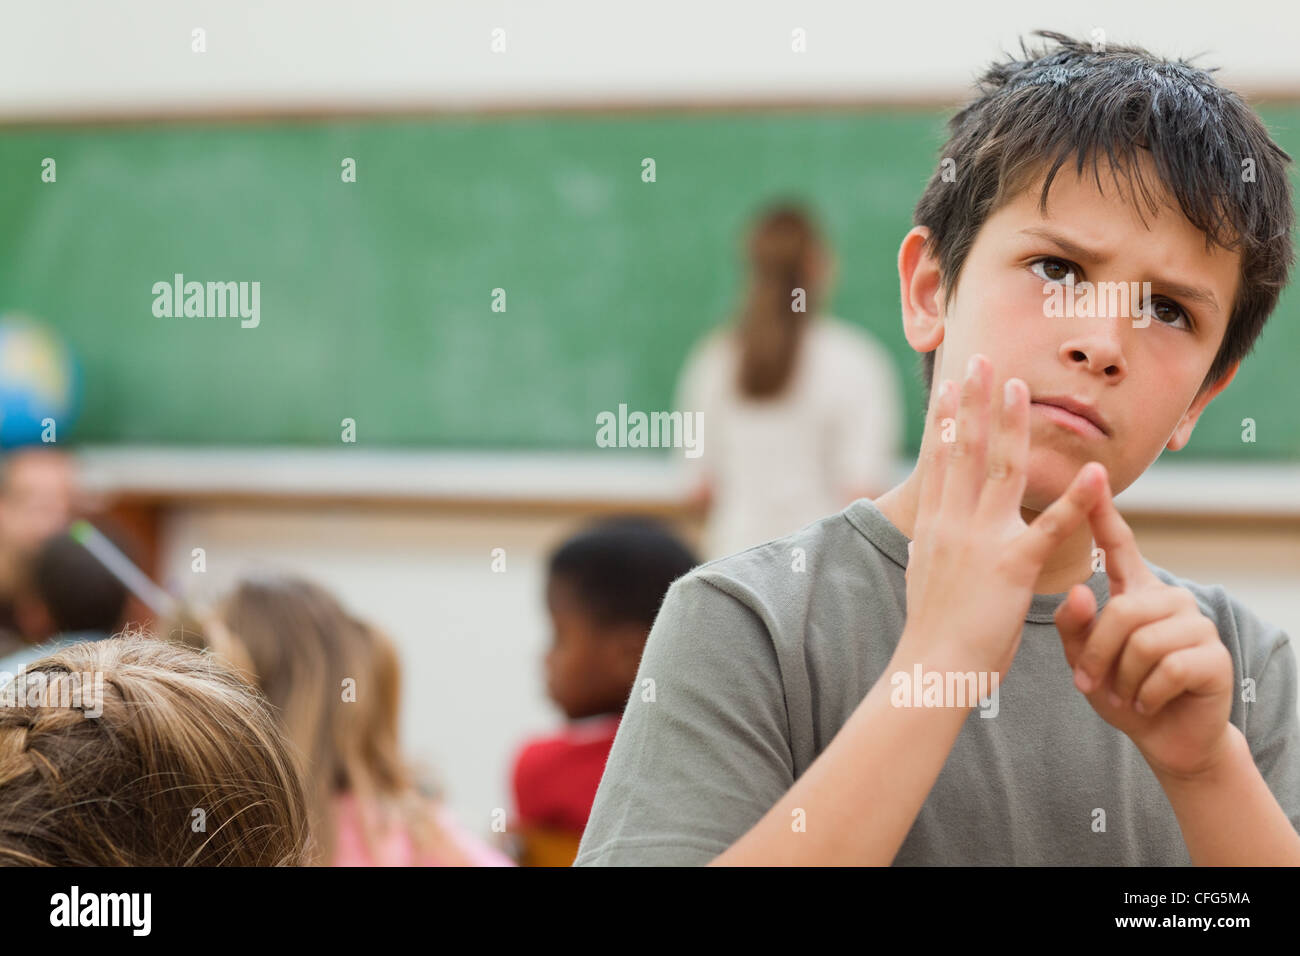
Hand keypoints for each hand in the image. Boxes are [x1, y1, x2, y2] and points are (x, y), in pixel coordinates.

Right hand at [899, 354, 1106, 680]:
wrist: (932, 667)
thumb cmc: (932, 633)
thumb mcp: (921, 577)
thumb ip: (930, 549)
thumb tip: (927, 538)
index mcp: (934, 526)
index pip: (940, 460)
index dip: (945, 420)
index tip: (949, 386)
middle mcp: (953, 523)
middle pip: (964, 450)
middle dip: (972, 402)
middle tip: (980, 362)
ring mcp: (981, 540)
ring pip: (999, 469)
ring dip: (1010, 423)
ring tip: (1019, 386)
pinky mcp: (1012, 565)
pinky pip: (1051, 527)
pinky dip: (1076, 500)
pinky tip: (1096, 473)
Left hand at [1054, 469, 1233, 778]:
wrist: (1165, 739)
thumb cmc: (1120, 691)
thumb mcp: (1083, 658)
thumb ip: (1073, 626)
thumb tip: (1079, 590)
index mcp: (1136, 591)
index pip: (1120, 544)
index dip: (1104, 512)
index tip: (1092, 476)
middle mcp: (1170, 599)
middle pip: (1122, 610)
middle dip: (1097, 653)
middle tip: (1089, 682)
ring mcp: (1197, 625)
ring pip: (1143, 641)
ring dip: (1123, 678)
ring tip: (1125, 694)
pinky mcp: (1215, 656)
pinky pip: (1168, 668)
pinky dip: (1146, 694)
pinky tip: (1148, 704)